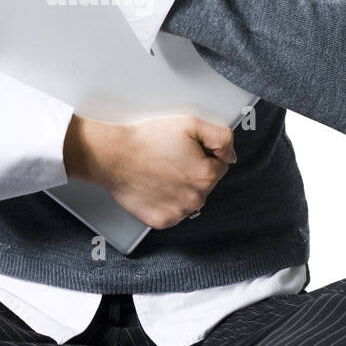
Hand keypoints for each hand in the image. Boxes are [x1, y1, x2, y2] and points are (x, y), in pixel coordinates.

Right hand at [64, 113, 236, 229]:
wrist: (114, 156)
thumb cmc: (148, 139)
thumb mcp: (190, 124)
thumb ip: (221, 137)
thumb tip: (231, 156)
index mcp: (207, 176)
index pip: (220, 166)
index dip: (204, 154)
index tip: (185, 149)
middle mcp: (196, 199)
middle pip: (206, 184)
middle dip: (193, 171)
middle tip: (170, 159)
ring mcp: (178, 213)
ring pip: (190, 199)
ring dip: (181, 188)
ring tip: (160, 171)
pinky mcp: (162, 221)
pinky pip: (173, 212)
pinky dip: (166, 201)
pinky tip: (154, 186)